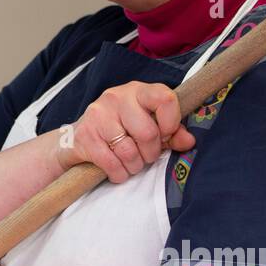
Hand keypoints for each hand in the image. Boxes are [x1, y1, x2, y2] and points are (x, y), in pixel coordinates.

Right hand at [54, 81, 194, 182]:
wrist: (77, 139)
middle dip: (151, 153)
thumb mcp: (148, 126)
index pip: (164, 98)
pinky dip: (119, 173)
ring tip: (130, 162)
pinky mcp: (85, 135)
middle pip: (148, 133)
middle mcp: (116, 97)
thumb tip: (188, 141)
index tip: (166, 135)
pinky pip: (112, 164)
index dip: (171, 123)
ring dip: (134, 166)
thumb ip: (172, 133)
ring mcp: (98, 114)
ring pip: (129, 152)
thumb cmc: (120, 131)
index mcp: (137, 91)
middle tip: (145, 155)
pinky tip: (117, 169)